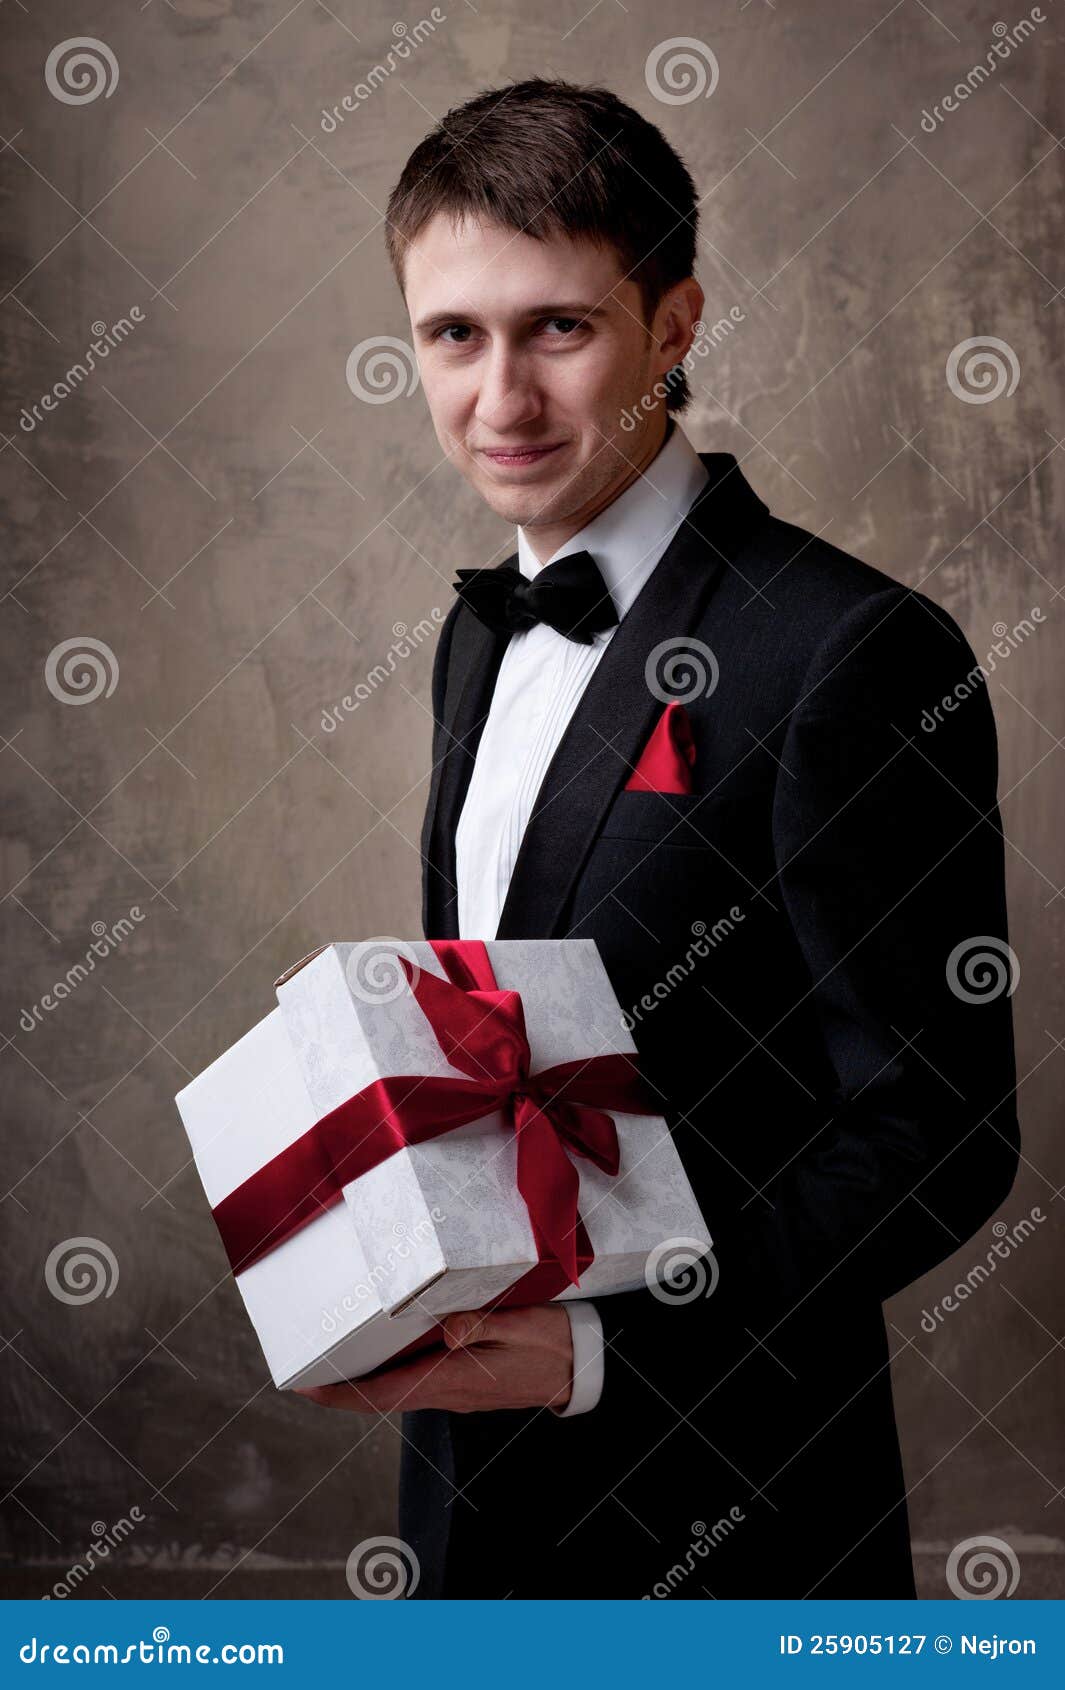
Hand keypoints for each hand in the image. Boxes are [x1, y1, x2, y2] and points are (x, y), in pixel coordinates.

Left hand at [293, 1303, 573, 1413]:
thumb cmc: (551, 1342)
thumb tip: (444, 1330)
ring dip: (360, 1382)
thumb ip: (482, 1326)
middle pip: (381, 1396)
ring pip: (394, 1390)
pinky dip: (386, 1372)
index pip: (387, 1392)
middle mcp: (447, 1391)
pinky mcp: (459, 1381)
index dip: (343, 1394)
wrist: (578, 1369)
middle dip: (340, 1389)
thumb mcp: (522, 1325)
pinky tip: (375, 1351)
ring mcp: (453, 1390)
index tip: (307, 1389)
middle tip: (301, 1373)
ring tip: (328, 1359)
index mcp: (455, 1378)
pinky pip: (413, 1380)